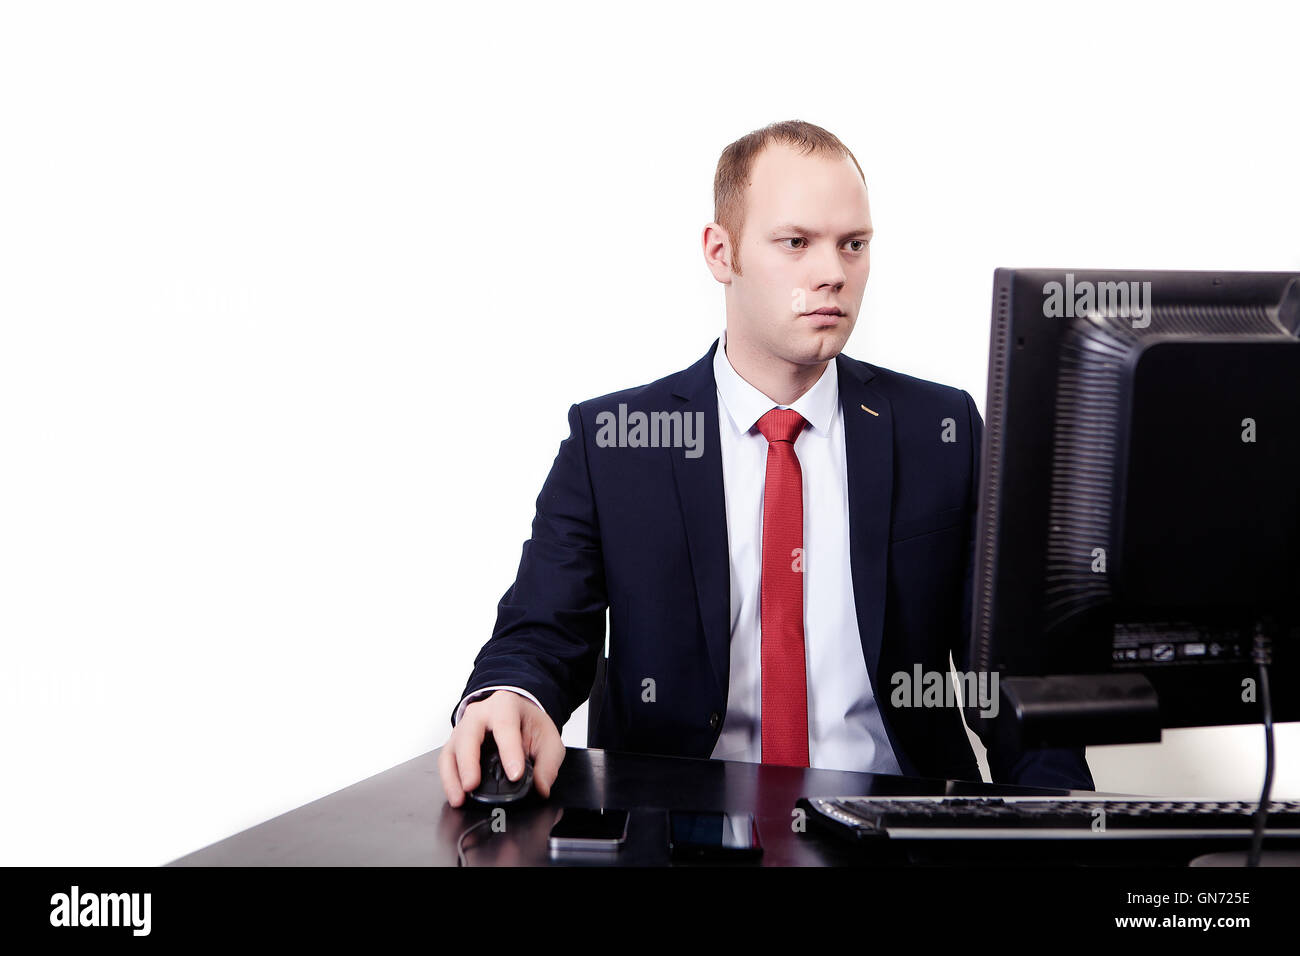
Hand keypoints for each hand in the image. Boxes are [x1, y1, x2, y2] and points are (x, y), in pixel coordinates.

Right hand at [439, 689, 564, 806]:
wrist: (517, 715)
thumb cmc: (529, 724)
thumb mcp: (549, 739)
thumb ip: (548, 765)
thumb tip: (540, 789)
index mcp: (505, 705)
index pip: (505, 726)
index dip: (509, 751)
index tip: (514, 775)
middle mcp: (479, 714)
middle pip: (468, 735)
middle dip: (469, 762)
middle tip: (472, 785)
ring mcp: (463, 729)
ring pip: (452, 750)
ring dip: (453, 776)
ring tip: (460, 798)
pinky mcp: (455, 745)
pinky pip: (446, 762)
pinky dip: (449, 780)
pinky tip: (456, 796)